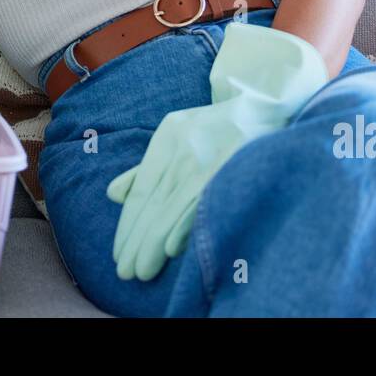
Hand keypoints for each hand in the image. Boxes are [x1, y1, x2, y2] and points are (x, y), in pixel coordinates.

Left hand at [106, 94, 278, 280]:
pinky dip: (184, 223)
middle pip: (153, 204)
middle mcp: (181, 150)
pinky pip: (200, 199)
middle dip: (137, 241)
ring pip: (172, 207)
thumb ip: (145, 167)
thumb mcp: (175, 133)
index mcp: (166, 141)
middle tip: (126, 272)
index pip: (141, 192)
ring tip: (142, 269)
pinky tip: (171, 247)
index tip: (119, 253)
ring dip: (154, 241)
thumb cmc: (215, 126)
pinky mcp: (228, 164)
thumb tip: (113, 195)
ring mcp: (204, 158)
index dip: (128, 224)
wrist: (262, 102)